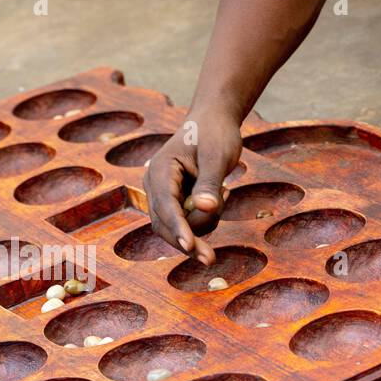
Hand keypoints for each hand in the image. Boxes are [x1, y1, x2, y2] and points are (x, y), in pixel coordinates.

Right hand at [144, 107, 242, 264]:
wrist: (213, 122)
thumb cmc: (215, 134)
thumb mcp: (217, 155)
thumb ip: (209, 182)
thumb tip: (204, 208)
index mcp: (160, 170)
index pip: (166, 205)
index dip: (177, 227)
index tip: (189, 245)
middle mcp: (155, 185)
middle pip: (165, 225)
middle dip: (188, 240)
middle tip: (211, 259)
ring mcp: (163, 196)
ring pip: (178, 227)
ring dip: (204, 223)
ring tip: (226, 193)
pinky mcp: (175, 203)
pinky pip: (188, 223)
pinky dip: (207, 218)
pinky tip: (222, 194)